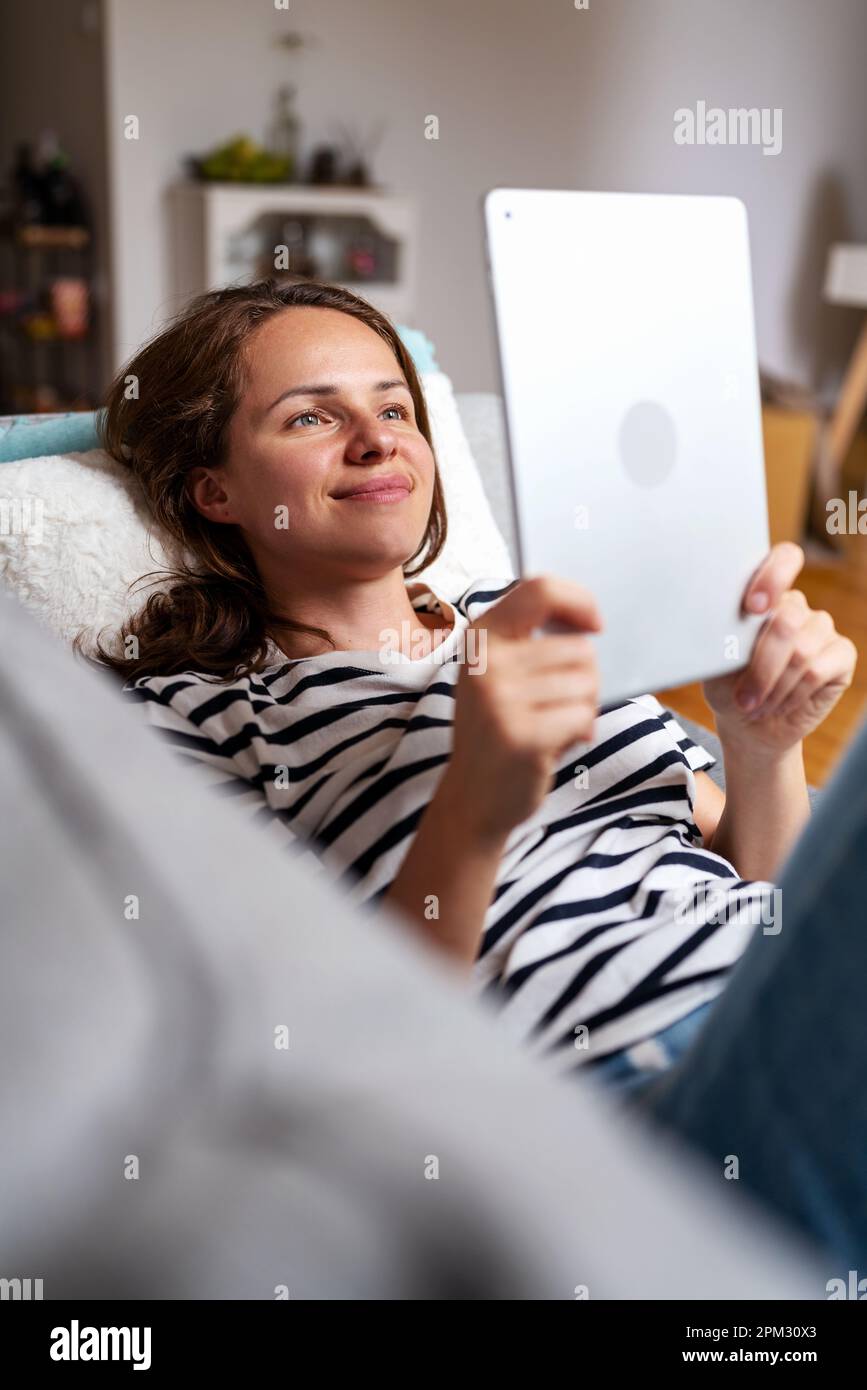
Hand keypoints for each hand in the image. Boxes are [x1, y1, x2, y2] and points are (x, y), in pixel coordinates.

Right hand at [446, 575, 601, 841]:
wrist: (472, 799)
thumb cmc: (498, 731)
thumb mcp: (498, 674)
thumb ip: (531, 642)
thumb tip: (589, 622)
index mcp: (481, 637)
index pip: (541, 589)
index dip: (579, 601)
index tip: (594, 624)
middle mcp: (486, 663)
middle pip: (578, 647)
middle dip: (584, 679)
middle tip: (557, 706)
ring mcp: (500, 699)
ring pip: (587, 682)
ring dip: (583, 708)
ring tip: (553, 726)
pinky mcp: (522, 735)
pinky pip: (583, 715)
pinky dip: (580, 732)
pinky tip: (555, 746)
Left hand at [703, 542, 856, 755]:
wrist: (749, 725)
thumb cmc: (728, 687)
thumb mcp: (715, 662)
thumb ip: (722, 636)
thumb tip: (719, 624)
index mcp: (764, 595)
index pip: (784, 559)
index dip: (774, 578)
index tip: (753, 608)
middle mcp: (796, 606)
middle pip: (787, 620)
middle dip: (761, 666)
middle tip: (742, 698)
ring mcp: (821, 628)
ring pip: (801, 651)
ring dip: (772, 686)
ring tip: (755, 705)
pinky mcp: (841, 653)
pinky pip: (818, 670)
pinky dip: (792, 694)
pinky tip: (780, 705)